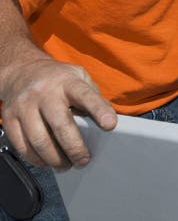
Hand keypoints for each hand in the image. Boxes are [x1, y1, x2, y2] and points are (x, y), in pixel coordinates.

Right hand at [0, 57, 116, 168]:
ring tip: (66, 164)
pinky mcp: (9, 118)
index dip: (99, 111)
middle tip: (83, 160)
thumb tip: (109, 121)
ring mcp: (24, 106)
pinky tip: (46, 161)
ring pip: (39, 140)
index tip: (110, 125)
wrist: (23, 72)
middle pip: (60, 125)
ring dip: (55, 159)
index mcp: (67, 82)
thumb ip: (94, 97)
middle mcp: (44, 93)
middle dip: (75, 148)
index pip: (86, 96)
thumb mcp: (80, 78)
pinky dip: (36, 159)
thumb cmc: (58, 79)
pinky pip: (22, 145)